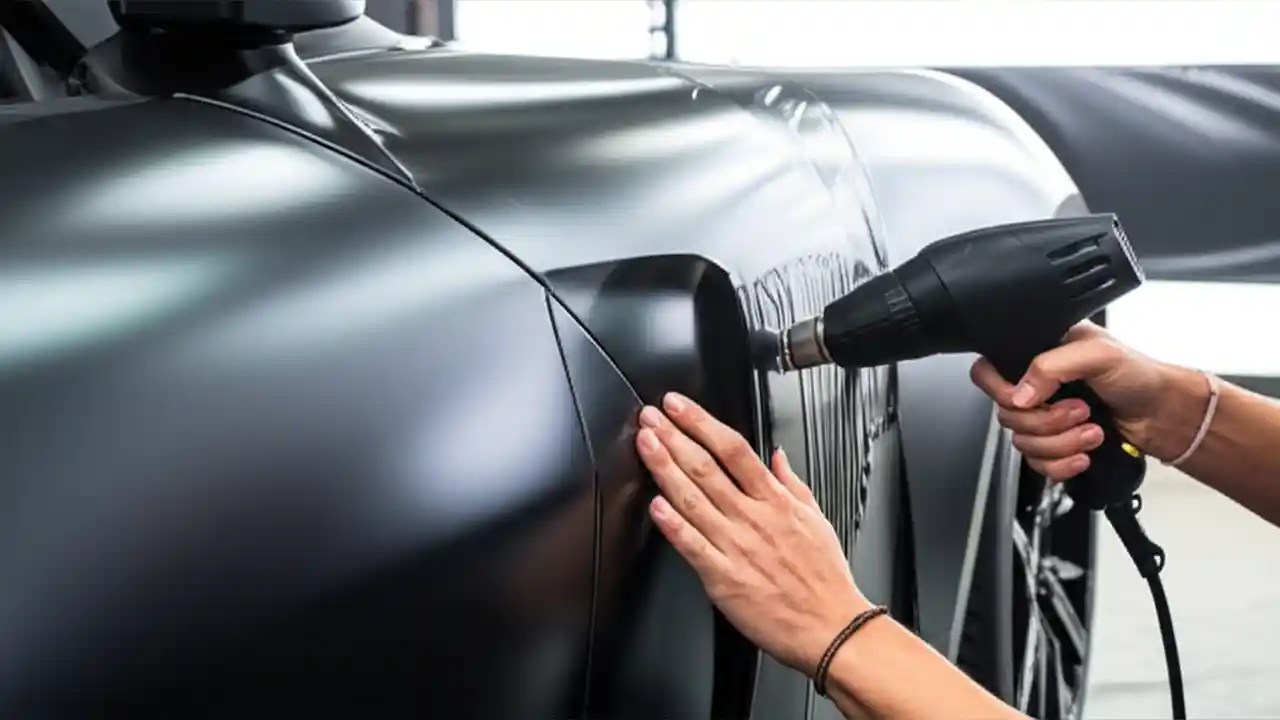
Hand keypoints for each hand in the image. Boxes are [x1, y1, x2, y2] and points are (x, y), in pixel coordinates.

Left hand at [633, 392, 870, 674]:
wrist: (832, 627)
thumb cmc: (825, 578)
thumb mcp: (817, 518)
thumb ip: (792, 482)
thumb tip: (777, 455)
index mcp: (775, 501)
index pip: (733, 449)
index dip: (701, 422)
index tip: (679, 406)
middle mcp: (753, 518)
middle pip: (706, 467)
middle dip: (673, 437)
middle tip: (649, 416)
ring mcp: (736, 546)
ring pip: (693, 499)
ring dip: (665, 468)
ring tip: (645, 444)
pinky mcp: (723, 577)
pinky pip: (693, 546)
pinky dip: (673, 524)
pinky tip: (655, 505)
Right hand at [970, 321, 1197, 479]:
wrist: (1166, 416)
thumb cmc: (1140, 376)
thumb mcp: (1097, 354)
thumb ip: (1051, 366)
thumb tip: (1019, 394)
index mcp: (1038, 353)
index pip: (988, 371)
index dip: (1001, 390)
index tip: (1030, 397)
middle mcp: (1036, 385)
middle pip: (1007, 415)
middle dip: (1047, 421)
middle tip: (1079, 411)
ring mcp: (1045, 417)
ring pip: (1022, 443)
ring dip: (1061, 443)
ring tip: (1092, 431)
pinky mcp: (1055, 445)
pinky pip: (1037, 465)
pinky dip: (1061, 464)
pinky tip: (1083, 453)